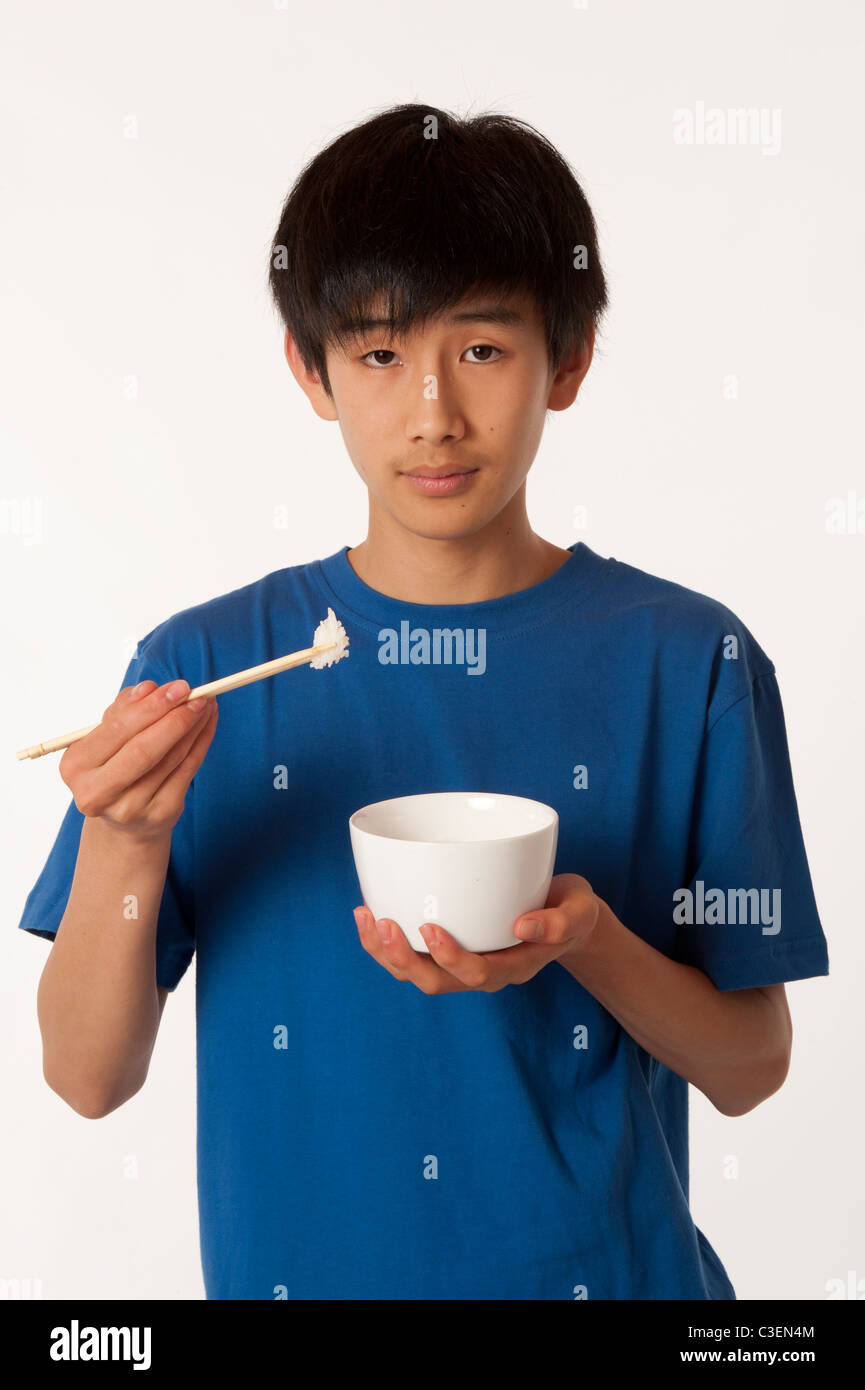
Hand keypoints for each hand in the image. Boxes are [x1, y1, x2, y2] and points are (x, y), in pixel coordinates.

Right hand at [59, 679, 217, 842]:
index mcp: (76, 766)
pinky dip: (201, 742)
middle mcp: (97, 792)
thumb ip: (125, 709)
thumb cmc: (112, 765)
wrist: (124, 818)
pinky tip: (207, 723)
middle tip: (196, 695)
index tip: (178, 688)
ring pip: (171, 758)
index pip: (117, 730)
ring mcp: (129, 808)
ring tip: (205, 704)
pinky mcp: (160, 814)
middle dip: (174, 718)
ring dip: (194, 726)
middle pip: (144, 750)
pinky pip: (187, 770)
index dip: (151, 707)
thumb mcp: (107, 735)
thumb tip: (149, 688)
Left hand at [353, 873, 600, 993]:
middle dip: (404, 959)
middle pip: (437, 982)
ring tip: (365, 916)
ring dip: (385, 952)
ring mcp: (463, 962)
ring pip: (416, 973)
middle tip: (383, 922)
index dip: (451, 958)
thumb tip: (523, 925)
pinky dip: (386, 940)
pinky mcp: (449, 948)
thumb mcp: (580, 911)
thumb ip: (561, 920)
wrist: (565, 913)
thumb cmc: (570, 909)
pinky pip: (412, 955)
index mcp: (514, 966)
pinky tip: (369, 912)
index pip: (478, 975)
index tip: (430, 928)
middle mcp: (484, 971)